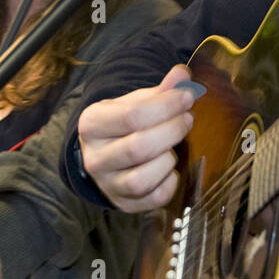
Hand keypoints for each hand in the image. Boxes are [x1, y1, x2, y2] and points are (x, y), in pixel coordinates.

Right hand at [79, 65, 196, 212]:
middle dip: (172, 130)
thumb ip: (162, 89)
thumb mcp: (136, 101)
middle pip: (139, 147)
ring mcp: (107, 184)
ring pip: (142, 179)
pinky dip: (170, 182)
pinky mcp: (124, 204)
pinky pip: (154, 198)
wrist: (107, 153)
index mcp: (91, 124)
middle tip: (188, 118)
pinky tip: (171, 167)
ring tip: (175, 145)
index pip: (132, 115)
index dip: (166, 105)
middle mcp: (94, 158)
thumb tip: (184, 74)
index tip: (187, 97)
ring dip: (168, 159)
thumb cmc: (125, 122)